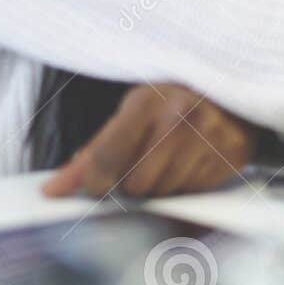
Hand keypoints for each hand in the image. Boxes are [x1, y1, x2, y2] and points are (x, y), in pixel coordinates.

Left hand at [41, 84, 253, 199]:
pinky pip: (196, 193)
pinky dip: (189, 187)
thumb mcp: (129, 117)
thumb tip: (51, 192)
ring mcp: (210, 134)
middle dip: (135, 186)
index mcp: (145, 101)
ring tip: (171, 163)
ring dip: (163, 188)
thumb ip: (91, 156)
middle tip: (144, 167)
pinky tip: (193, 164)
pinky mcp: (232, 152)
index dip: (96, 184)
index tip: (99, 187)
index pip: (106, 159)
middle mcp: (179, 116)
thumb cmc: (169, 107)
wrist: (229, 91)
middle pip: (137, 185)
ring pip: (167, 193)